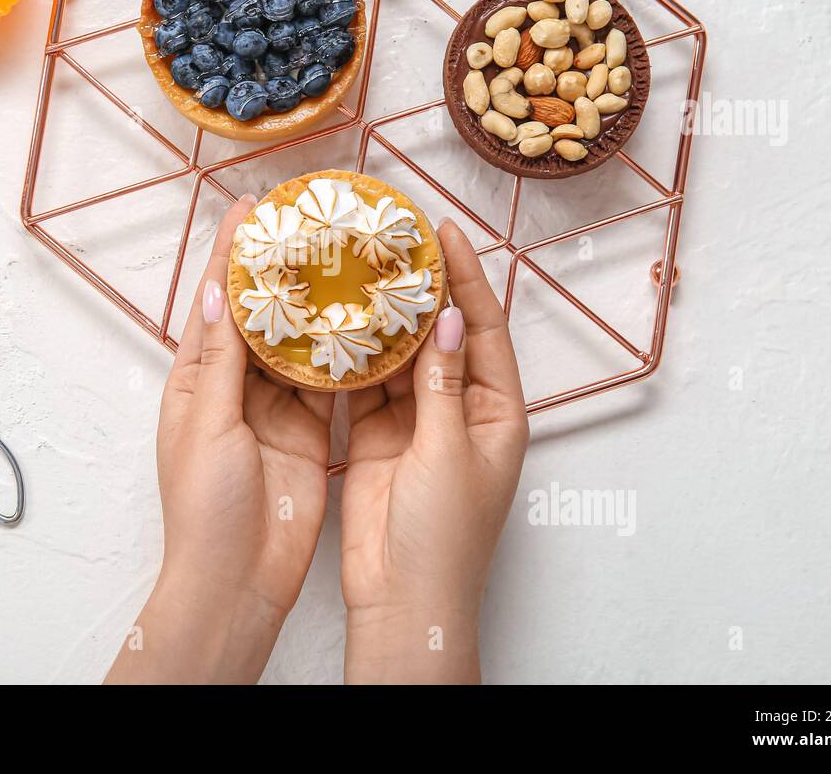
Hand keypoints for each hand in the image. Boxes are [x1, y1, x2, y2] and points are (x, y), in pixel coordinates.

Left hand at [105, 195, 334, 683]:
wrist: (238, 579)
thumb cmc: (206, 507)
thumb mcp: (208, 422)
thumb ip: (221, 358)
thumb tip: (221, 291)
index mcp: (196, 379)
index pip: (217, 302)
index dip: (232, 254)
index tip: (252, 209)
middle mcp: (235, 387)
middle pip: (262, 315)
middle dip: (284, 271)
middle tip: (311, 226)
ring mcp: (275, 408)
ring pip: (300, 344)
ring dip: (319, 306)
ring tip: (344, 259)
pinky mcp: (311, 431)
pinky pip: (330, 382)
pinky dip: (346, 353)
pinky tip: (367, 320)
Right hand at [340, 218, 528, 683]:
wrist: (402, 597)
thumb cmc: (444, 537)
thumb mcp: (448, 452)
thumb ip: (441, 385)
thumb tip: (443, 321)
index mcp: (495, 411)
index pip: (483, 328)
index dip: (465, 278)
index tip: (442, 233)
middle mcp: (459, 409)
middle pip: (440, 334)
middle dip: (419, 289)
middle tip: (392, 242)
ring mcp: (416, 422)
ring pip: (400, 356)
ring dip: (382, 319)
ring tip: (358, 270)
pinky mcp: (376, 437)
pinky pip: (366, 386)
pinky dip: (352, 357)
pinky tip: (334, 323)